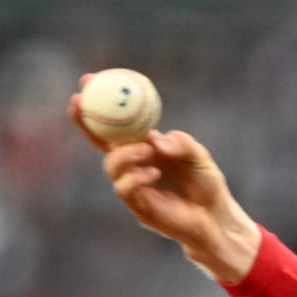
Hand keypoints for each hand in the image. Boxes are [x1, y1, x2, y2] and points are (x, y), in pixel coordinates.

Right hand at [69, 73, 260, 283]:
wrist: (215, 216)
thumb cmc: (206, 182)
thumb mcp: (199, 156)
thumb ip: (182, 144)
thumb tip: (156, 140)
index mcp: (144, 145)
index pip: (115, 122)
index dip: (99, 102)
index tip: (87, 80)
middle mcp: (132, 163)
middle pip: (99, 140)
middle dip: (86, 120)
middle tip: (82, 102)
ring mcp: (132, 184)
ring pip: (111, 165)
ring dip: (124, 154)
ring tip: (147, 151)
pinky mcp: (137, 206)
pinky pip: (125, 189)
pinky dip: (135, 178)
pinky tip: (153, 174)